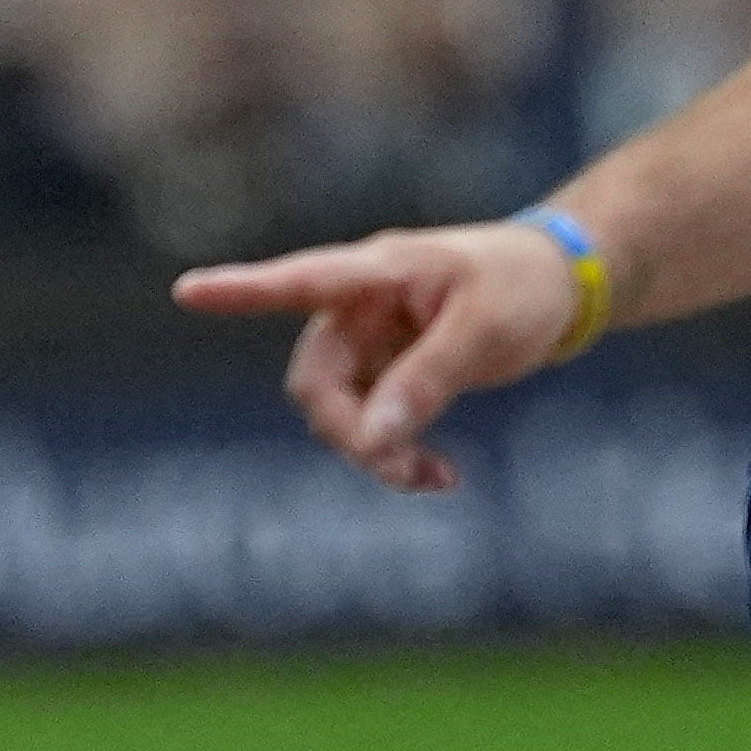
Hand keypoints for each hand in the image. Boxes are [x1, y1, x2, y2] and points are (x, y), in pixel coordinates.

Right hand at [167, 211, 587, 496]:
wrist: (562, 285)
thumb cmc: (523, 287)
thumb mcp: (483, 332)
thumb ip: (428, 380)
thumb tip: (372, 438)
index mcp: (376, 273)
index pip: (298, 281)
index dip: (241, 290)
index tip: (188, 291)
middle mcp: (360, 307)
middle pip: (316, 380)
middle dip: (347, 432)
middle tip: (401, 469)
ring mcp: (371, 343)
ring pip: (339, 413)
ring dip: (374, 454)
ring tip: (434, 477)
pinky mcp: (390, 373)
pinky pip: (371, 425)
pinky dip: (397, 455)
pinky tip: (442, 475)